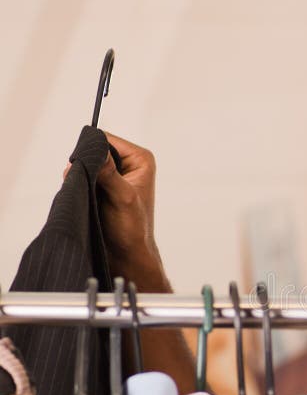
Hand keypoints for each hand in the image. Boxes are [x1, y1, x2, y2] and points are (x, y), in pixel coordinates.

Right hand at [93, 132, 168, 290]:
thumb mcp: (122, 198)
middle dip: (84, 164)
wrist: (126, 255)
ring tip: (86, 195)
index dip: (92, 150)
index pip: (106, 138)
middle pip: (94, 150)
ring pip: (86, 164)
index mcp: (140, 159)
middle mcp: (129, 163)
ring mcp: (115, 175)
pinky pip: (83, 176)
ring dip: (80, 177)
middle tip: (84, 184)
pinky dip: (78, 185)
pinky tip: (83, 198)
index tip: (85, 167)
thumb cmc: (132, 230)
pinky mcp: (103, 186)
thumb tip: (96, 149)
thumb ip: (109, 173)